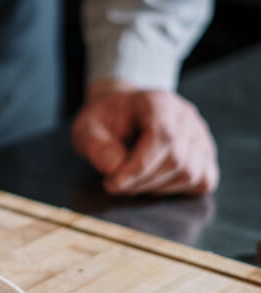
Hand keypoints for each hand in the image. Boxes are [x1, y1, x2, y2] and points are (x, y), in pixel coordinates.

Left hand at [70, 81, 218, 196]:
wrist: (123, 113)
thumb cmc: (107, 120)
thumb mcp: (88, 128)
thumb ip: (97, 147)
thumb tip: (116, 169)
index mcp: (159, 102)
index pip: (162, 137)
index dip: (139, 167)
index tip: (114, 183)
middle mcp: (186, 117)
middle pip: (177, 159)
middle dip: (143, 181)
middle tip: (118, 184)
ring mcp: (200, 135)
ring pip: (190, 174)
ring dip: (157, 188)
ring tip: (133, 180)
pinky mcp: (206, 154)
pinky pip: (203, 181)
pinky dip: (178, 190)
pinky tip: (155, 182)